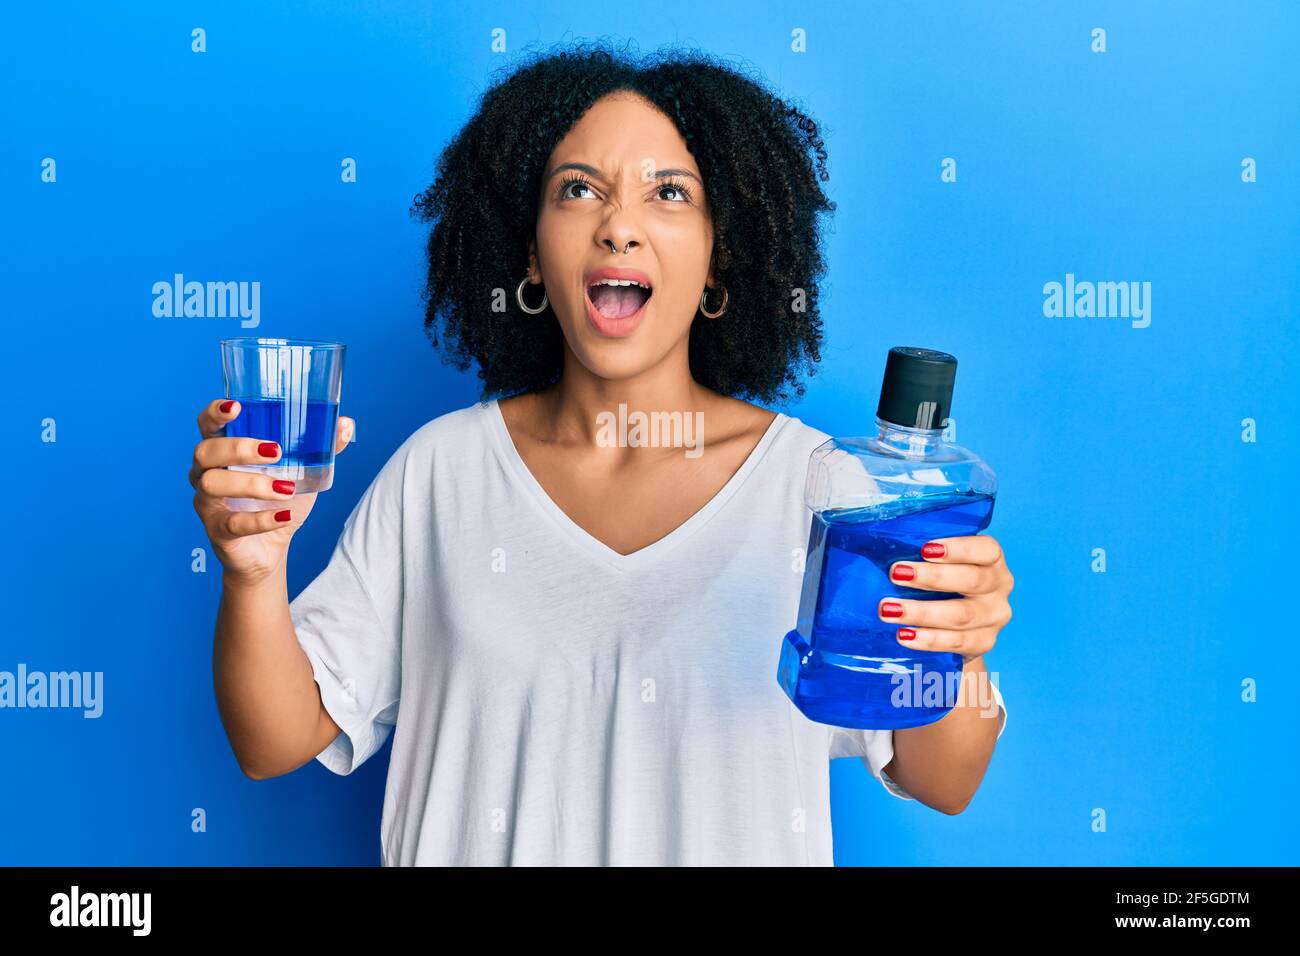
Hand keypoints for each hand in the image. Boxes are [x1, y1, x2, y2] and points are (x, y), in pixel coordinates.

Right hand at [190, 398, 355, 583]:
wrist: (270, 548)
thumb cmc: (278, 500)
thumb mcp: (302, 471)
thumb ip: (322, 448)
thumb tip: (346, 423)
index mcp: (222, 452)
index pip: (207, 425)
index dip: (215, 413)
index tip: (236, 407)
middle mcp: (205, 473)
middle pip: (205, 451)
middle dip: (239, 448)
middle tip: (276, 451)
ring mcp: (207, 503)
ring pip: (212, 484)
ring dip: (251, 483)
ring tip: (286, 488)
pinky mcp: (217, 531)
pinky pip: (233, 523)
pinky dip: (261, 519)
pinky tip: (284, 516)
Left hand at [879, 536, 1013, 662]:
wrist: (958, 626)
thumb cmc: (942, 583)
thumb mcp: (939, 565)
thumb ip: (921, 556)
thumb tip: (876, 547)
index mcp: (992, 559)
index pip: (985, 549)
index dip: (958, 548)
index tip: (925, 549)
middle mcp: (1000, 585)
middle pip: (971, 580)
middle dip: (931, 578)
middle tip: (896, 574)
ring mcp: (995, 616)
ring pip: (960, 615)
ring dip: (921, 612)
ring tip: (888, 610)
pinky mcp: (985, 642)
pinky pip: (956, 642)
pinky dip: (928, 639)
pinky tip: (904, 635)